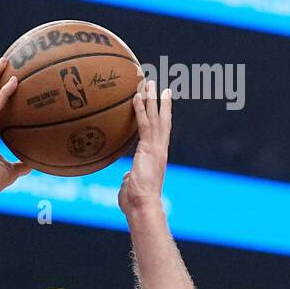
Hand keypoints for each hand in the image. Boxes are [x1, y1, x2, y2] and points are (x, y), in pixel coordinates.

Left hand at [119, 80, 170, 217]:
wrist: (143, 206)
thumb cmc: (136, 202)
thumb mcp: (132, 186)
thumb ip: (131, 178)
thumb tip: (127, 176)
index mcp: (157, 156)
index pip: (161, 132)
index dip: (162, 116)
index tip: (162, 102)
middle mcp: (160, 149)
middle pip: (161, 119)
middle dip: (159, 101)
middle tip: (157, 85)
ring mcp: (156, 148)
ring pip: (154, 117)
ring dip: (151, 98)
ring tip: (148, 82)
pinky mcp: (148, 149)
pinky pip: (143, 124)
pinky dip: (140, 109)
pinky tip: (136, 97)